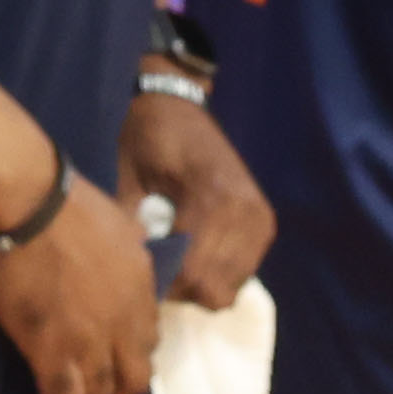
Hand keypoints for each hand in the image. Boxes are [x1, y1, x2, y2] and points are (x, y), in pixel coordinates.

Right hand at [0, 162, 155, 393]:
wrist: (27, 200)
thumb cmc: (63, 198)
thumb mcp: (118, 221)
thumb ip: (125, 247)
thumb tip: (121, 249)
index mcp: (142, 288)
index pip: (147, 338)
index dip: (128, 352)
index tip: (108, 353)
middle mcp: (126, 321)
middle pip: (134, 376)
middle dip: (115, 388)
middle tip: (91, 390)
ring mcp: (91, 339)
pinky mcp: (52, 351)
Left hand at [119, 88, 269, 308]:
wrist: (176, 104)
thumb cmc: (146, 137)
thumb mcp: (128, 176)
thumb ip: (131, 223)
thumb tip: (131, 271)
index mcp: (213, 198)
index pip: (192, 270)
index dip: (162, 283)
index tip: (138, 277)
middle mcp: (245, 212)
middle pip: (214, 286)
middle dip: (180, 288)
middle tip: (152, 273)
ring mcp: (259, 219)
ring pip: (230, 285)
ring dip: (200, 284)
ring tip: (171, 265)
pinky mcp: (264, 222)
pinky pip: (242, 270)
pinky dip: (217, 272)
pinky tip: (193, 257)